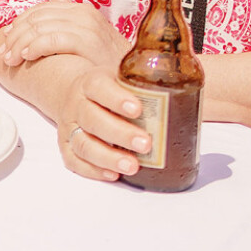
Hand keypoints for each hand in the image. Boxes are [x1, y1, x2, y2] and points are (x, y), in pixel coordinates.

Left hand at [0, 0, 129, 72]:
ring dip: (19, 43)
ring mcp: (86, 26)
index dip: (19, 24)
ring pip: (39, 28)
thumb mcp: (90, 35)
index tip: (7, 40)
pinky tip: (26, 57)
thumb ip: (70, 17)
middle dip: (15, 36)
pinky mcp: (87, 41)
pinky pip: (51, 40)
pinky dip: (34, 47)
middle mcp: (82, 13)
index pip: (39, 10)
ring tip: (10, 59)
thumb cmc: (108, 62)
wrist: (135, 79)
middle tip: (3, 54)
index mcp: (80, 9)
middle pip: (36, 18)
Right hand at [57, 67, 148, 181]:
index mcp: (91, 83)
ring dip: (108, 157)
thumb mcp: (120, 77)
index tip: (138, 109)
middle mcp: (77, 104)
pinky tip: (113, 174)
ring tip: (133, 166)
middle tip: (145, 144)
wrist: (73, 94)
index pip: (99, 88)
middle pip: (93, 119)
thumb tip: (184, 90)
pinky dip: (93, 170)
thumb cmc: (107, 89)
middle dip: (120, 134)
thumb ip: (143, 82)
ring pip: (83, 144)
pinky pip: (74, 161)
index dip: (117, 99)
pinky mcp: (66, 146)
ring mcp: (69, 127)